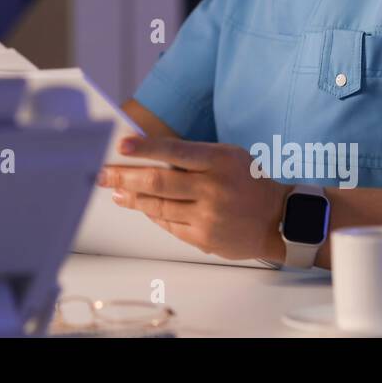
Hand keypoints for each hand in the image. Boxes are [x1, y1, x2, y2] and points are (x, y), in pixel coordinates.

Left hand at [97, 136, 287, 261]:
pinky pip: (168, 225)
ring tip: (115, 190)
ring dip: (131, 198)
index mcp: (219, 161)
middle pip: (157, 182)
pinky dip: (151, 214)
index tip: (120, 144)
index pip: (173, 150)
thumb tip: (149, 155)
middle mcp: (212, 188)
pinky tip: (140, 206)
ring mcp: (207, 216)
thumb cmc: (249, 181)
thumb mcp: (228, 156)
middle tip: (101, 173)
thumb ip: (193, 155)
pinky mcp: (204, 238)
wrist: (280, 219)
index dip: (144, 147)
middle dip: (123, 176)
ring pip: (158, 206)